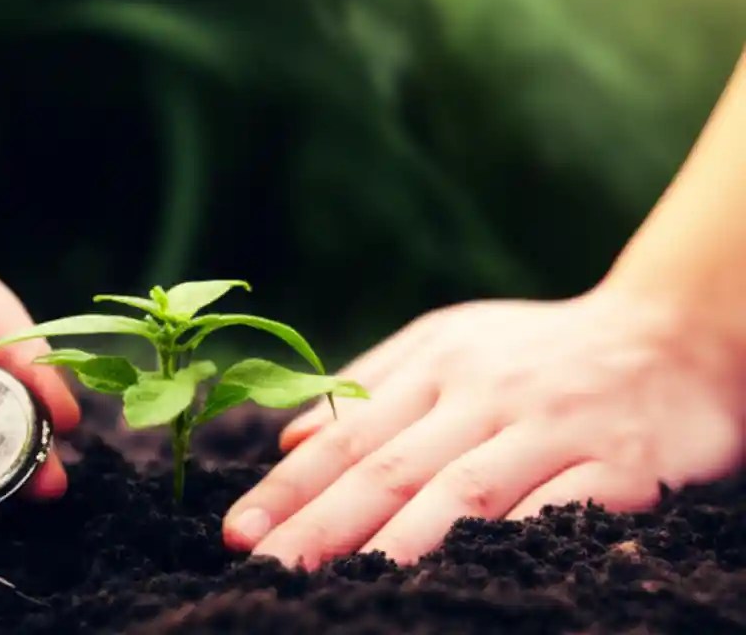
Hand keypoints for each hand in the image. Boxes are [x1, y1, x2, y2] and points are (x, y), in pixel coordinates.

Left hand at [221, 287, 745, 569]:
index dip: (290, 487)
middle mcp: (484, 395)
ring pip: (463, 491)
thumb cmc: (540, 350)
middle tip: (267, 568)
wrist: (674, 331)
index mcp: (436, 366)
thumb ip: (370, 386)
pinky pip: (555, 509)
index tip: (239, 533)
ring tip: (345, 582)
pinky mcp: (617, 466)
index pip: (347, 435)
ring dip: (400, 541)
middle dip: (321, 524)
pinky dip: (508, 542)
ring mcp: (551, 429)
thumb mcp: (449, 341)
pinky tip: (465, 574)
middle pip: (390, 469)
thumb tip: (290, 436)